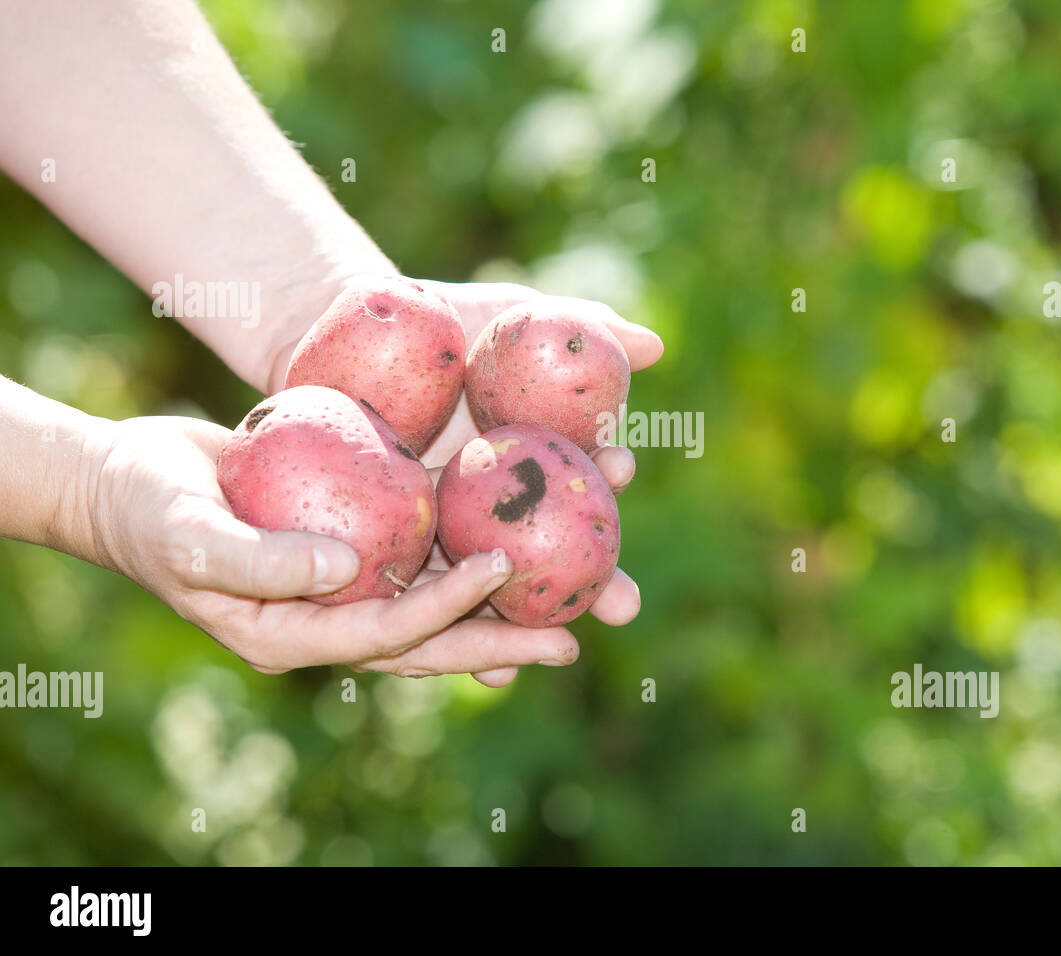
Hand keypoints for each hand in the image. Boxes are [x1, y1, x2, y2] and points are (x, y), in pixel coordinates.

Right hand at [86, 415, 580, 677]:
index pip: (388, 631)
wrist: (127, 479)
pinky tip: (513, 529)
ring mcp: (342, 583)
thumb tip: (344, 569)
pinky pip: (418, 550)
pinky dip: (464, 545)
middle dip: (499, 641)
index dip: (447, 607)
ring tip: (568, 600)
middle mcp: (329, 617)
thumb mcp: (188, 533)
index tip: (502, 568)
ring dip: (497, 600)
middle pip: (429, 638)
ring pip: (433, 599)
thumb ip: (258, 559)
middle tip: (572, 640)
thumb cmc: (145, 508)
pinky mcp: (351, 539)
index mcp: (293, 634)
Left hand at [404, 280, 664, 686]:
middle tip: (626, 606)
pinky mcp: (398, 546)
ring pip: (495, 591)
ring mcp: (448, 529)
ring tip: (558, 650)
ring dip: (529, 627)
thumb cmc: (435, 319)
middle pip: (553, 554)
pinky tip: (483, 662)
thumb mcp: (505, 314)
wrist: (338, 327)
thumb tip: (655, 345)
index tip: (622, 471)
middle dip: (595, 586)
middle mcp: (500, 504)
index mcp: (534, 458)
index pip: (580, 480)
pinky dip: (454, 629)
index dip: (605, 486)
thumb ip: (579, 323)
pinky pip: (426, 597)